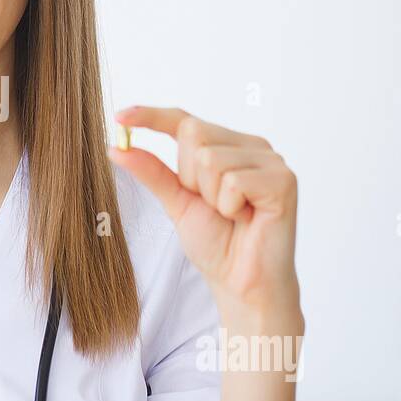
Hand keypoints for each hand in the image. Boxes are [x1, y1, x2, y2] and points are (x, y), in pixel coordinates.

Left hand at [107, 106, 299, 328]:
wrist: (241, 284)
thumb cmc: (216, 244)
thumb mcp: (176, 202)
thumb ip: (151, 172)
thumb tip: (117, 146)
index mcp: (228, 146)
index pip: (185, 119)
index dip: (151, 116)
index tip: (119, 117)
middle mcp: (252, 146)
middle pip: (194, 132)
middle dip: (189, 177)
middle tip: (211, 206)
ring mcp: (271, 161)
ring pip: (211, 158)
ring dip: (210, 197)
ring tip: (231, 215)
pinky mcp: (283, 180)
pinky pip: (234, 180)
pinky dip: (229, 206)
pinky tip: (246, 219)